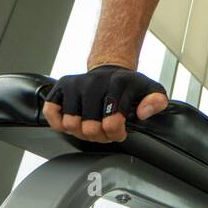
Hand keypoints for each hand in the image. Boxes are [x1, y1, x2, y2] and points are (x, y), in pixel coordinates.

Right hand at [42, 64, 168, 143]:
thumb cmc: (127, 86)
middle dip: (99, 136)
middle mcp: (93, 82)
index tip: (119, 131)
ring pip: (70, 124)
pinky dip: (59, 123)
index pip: (112, 123)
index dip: (116, 134)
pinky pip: (51, 112)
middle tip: (105, 131)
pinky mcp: (60, 88)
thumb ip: (157, 101)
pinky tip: (75, 120)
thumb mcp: (150, 90)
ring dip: (81, 132)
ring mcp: (75, 84)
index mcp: (117, 82)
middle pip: (89, 128)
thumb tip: (144, 112)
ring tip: (91, 126)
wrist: (109, 71)